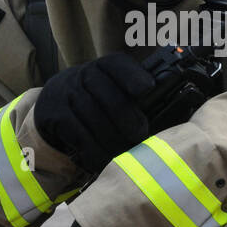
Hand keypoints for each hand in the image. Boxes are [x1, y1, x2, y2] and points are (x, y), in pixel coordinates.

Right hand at [34, 53, 155, 174]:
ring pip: (95, 119)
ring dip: (113, 141)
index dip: (134, 77)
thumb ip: (136, 96)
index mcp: (104, 66)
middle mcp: (83, 74)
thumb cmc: (94, 100)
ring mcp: (66, 93)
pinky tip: (103, 161)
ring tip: (125, 154)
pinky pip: (78, 134)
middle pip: (111, 98)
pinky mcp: (54, 114)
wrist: (52, 104)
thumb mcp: (110, 89)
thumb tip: (175, 111)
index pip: (119, 66)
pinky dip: (93, 151)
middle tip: (140, 137)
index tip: (149, 88)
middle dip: (129, 120)